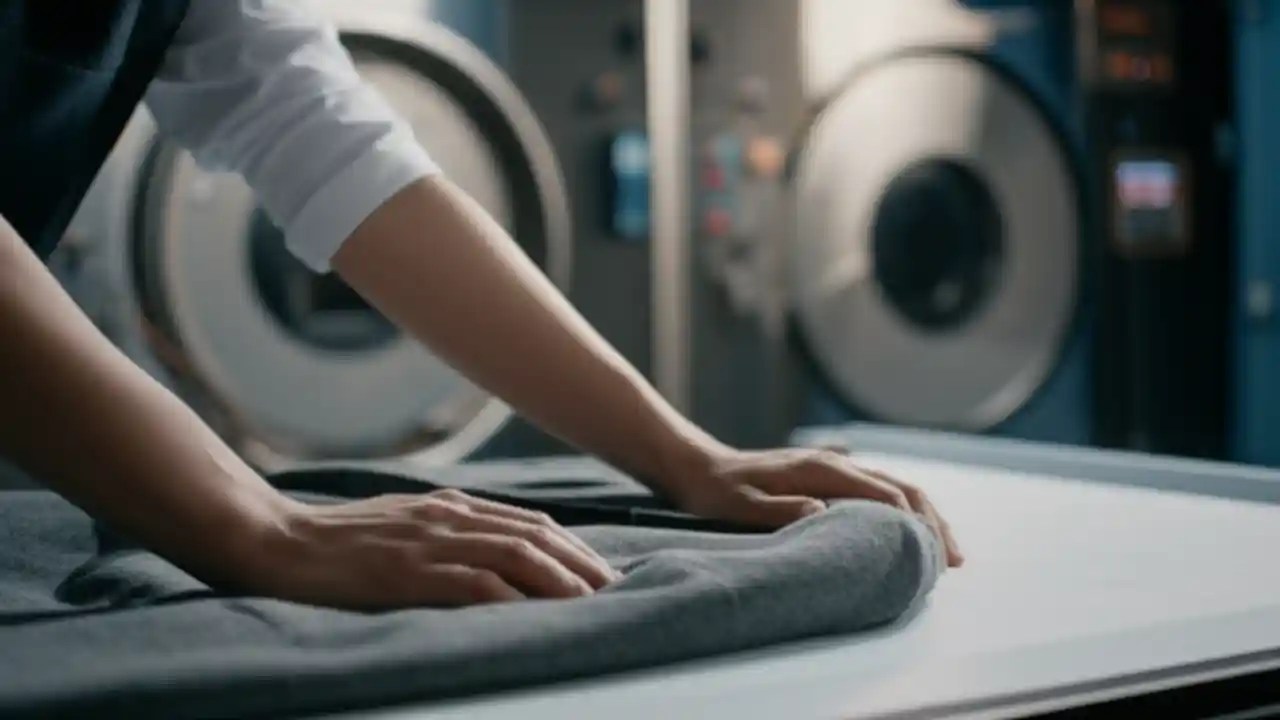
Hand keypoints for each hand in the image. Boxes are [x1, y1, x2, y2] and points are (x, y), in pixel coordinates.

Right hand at [238, 489, 620, 609]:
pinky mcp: (407, 572)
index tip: (601, 569)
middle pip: (534, 535)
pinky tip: (532, 610)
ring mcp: (428, 542)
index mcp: (450, 506)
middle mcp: (448, 517)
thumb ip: (447, 533)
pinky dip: (509, 595)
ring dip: (558, 577)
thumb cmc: (338, 540)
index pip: (529, 522)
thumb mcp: (404, 524)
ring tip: (590, 600)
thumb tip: (494, 554)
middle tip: (613, 588)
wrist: (275, 540)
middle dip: (580, 561)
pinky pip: (469, 581)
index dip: (572, 545)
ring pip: (513, 554)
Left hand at [663, 446, 964, 567]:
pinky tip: (911, 531)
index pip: (882, 494)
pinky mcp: (827, 476)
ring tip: (946, 551)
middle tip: (953, 561)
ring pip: (895, 487)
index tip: (931, 555)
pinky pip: (878, 490)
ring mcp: (832, 467)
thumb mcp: (738, 505)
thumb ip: (778, 508)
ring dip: (924, 516)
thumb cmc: (717, 491)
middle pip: (901, 488)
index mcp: (820, 470)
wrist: (699, 467)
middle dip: (932, 522)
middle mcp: (834, 463)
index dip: (911, 524)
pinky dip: (904, 510)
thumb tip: (821, 513)